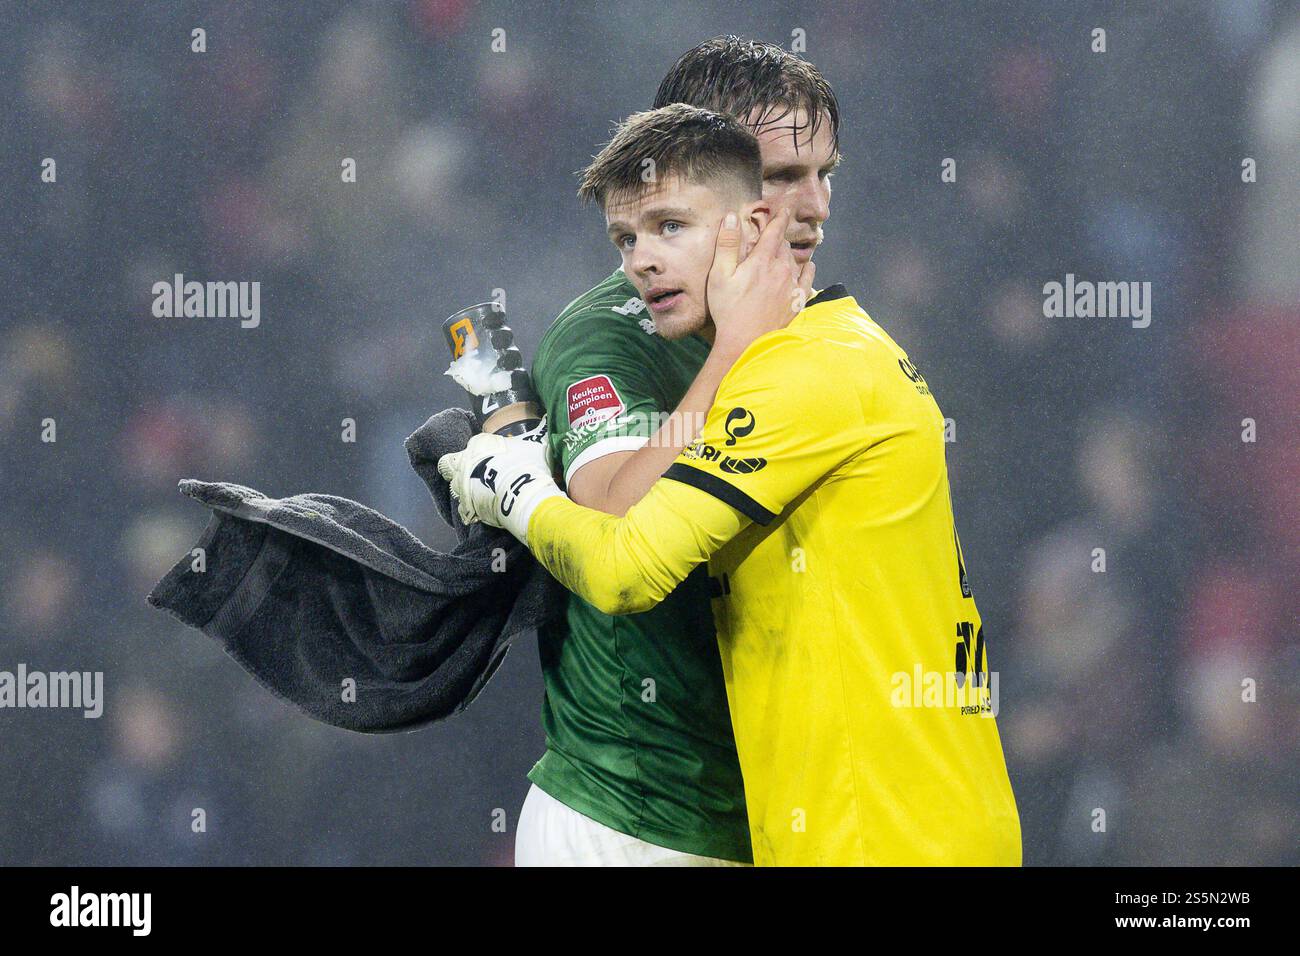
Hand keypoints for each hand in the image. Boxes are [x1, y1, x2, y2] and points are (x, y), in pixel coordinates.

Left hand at [437, 419, 562, 542]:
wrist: (524, 494)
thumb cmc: (529, 467)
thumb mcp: (537, 451)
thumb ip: (533, 449)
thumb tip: (549, 446)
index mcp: (479, 444)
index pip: (472, 446)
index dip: (480, 455)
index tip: (490, 461)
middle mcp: (464, 461)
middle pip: (451, 464)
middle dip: (461, 470)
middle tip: (476, 477)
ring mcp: (462, 484)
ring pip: (454, 485)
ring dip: (464, 489)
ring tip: (479, 495)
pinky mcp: (465, 505)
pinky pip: (463, 508)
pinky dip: (470, 510)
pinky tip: (481, 512)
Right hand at [705, 208, 815, 357]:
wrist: (745, 342)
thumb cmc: (728, 310)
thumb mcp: (720, 275)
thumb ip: (727, 245)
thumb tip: (732, 217)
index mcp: (762, 261)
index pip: (774, 231)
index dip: (779, 217)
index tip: (782, 209)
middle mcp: (781, 270)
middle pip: (784, 246)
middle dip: (780, 237)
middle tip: (775, 234)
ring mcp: (792, 286)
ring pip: (795, 260)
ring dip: (789, 253)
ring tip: (785, 251)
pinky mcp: (797, 301)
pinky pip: (808, 279)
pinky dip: (807, 270)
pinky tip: (805, 268)